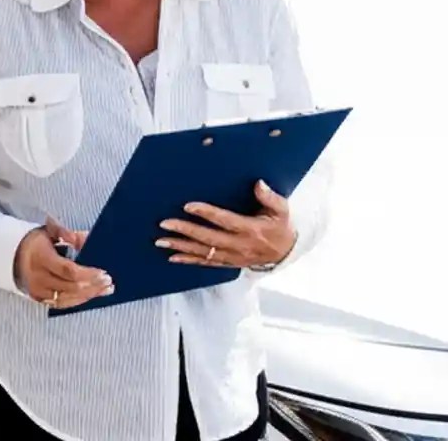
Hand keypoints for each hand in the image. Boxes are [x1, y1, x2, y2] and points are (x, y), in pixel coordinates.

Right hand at [15, 217, 112, 308]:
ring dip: (90, 295)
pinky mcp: (40, 300)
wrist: (13, 255)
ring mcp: (38, 291)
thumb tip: (88, 239)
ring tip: (106, 289)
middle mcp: (38, 277)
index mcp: (41, 258)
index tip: (103, 272)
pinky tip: (92, 295)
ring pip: (69, 298)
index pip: (68, 270)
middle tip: (108, 281)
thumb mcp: (50, 232)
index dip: (88, 274)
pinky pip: (63, 304)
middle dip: (93, 285)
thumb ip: (68, 234)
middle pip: (71, 287)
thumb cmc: (36, 243)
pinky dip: (79, 300)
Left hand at [155, 180, 296, 267]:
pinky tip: (173, 257)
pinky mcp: (228, 263)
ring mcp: (233, 256)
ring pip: (203, 252)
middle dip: (185, 231)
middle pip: (208, 238)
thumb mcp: (282, 210)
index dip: (206, 213)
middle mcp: (239, 245)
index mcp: (251, 229)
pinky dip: (189, 260)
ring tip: (161, 241)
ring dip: (181, 247)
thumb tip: (258, 183)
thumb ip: (270, 197)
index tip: (188, 206)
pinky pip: (206, 263)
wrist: (286, 253)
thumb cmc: (280, 227)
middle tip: (165, 223)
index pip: (225, 220)